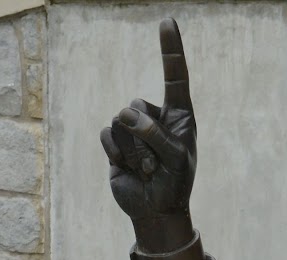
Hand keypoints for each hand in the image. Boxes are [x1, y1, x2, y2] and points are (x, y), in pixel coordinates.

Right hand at [100, 18, 196, 246]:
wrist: (154, 211)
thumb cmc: (173, 185)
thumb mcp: (175, 160)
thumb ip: (155, 135)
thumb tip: (126, 115)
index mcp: (179, 115)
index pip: (175, 77)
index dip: (170, 50)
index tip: (167, 22)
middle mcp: (155, 116)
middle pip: (136, 104)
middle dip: (144, 136)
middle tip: (156, 164)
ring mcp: (134, 128)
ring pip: (120, 120)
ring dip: (133, 150)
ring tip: (146, 169)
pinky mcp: (116, 141)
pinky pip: (108, 133)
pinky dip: (117, 152)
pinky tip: (128, 168)